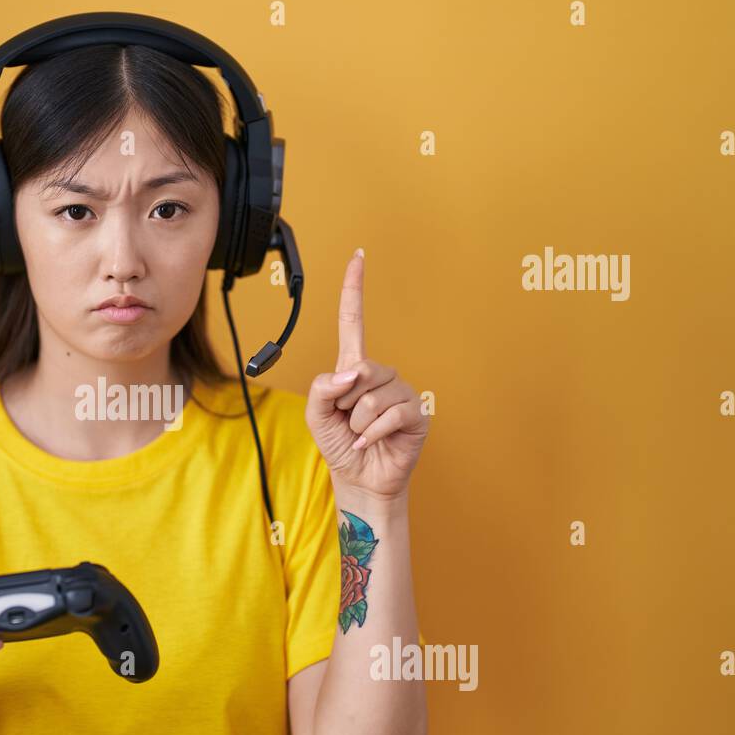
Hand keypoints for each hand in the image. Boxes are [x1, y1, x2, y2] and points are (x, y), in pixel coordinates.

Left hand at [305, 249, 428, 498]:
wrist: (360, 478)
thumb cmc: (339, 442)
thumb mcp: (316, 414)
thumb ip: (322, 387)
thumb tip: (352, 373)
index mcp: (354, 368)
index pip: (354, 322)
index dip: (354, 290)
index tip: (358, 257)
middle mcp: (381, 374)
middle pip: (361, 370)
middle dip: (346, 402)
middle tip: (349, 421)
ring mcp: (402, 392)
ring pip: (372, 397)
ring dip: (358, 422)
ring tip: (362, 433)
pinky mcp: (417, 412)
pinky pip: (389, 414)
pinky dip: (373, 433)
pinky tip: (371, 442)